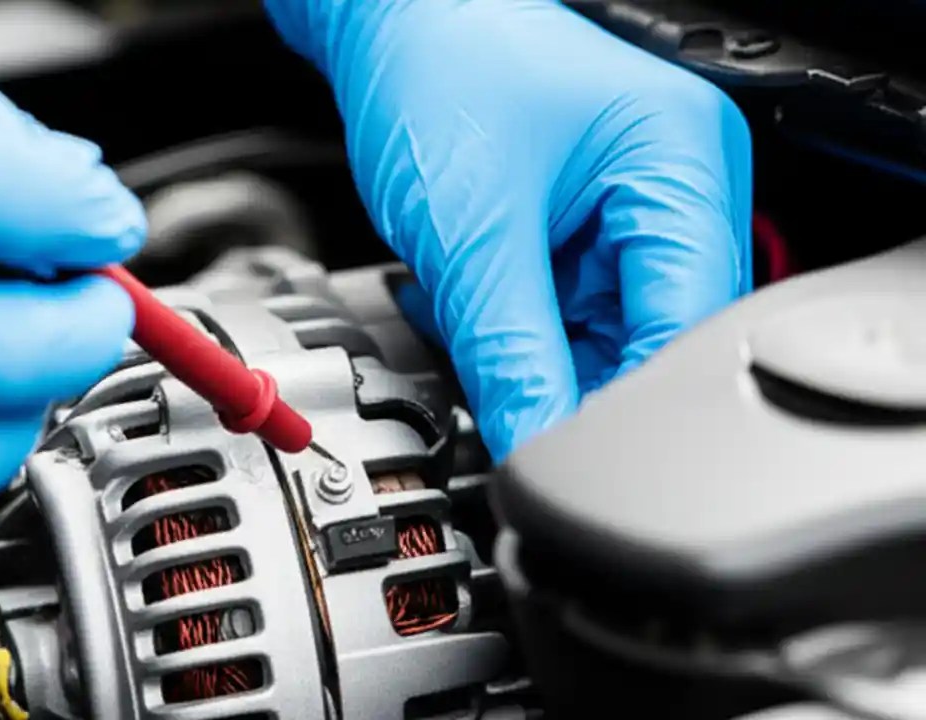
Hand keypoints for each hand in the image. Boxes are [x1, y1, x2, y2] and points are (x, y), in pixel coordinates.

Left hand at [264, 0, 752, 459]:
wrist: (383, 21)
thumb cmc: (434, 66)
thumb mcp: (473, 233)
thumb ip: (510, 355)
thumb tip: (535, 445)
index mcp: (684, 165)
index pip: (686, 325)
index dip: (625, 402)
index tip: (562, 447)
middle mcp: (678, 183)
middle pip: (652, 336)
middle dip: (572, 370)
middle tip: (502, 377)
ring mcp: (631, 203)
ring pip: (604, 332)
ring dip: (537, 345)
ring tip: (470, 303)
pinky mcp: (584, 220)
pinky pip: (569, 307)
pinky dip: (519, 321)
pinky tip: (475, 293)